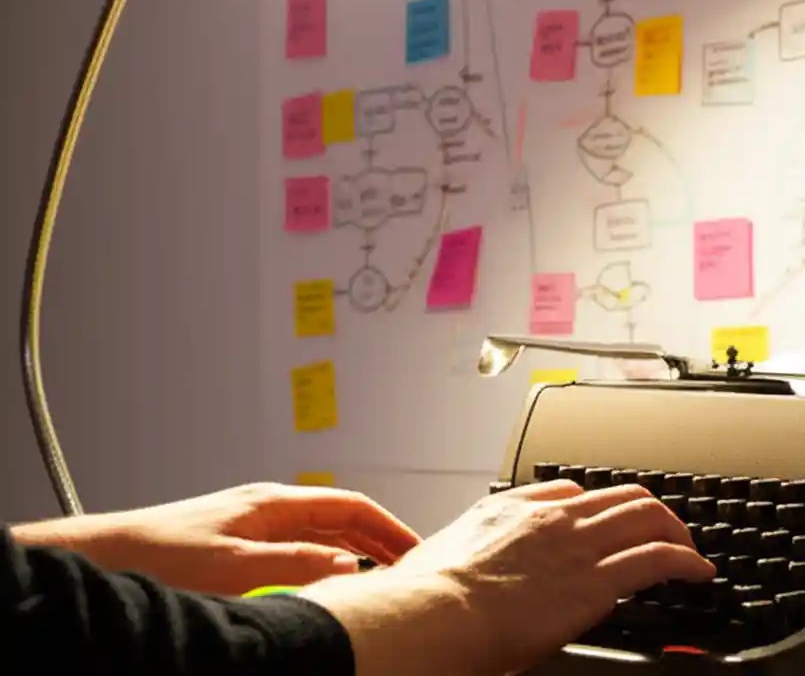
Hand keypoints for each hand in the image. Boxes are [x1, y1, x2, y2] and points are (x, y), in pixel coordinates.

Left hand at [12, 483, 419, 594]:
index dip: (389, 526)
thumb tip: (350, 565)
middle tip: (412, 564)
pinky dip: (328, 559)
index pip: (351, 506)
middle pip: (342, 517)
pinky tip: (332, 580)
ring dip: (356, 549)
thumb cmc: (159, 556)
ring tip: (383, 573)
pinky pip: (301, 546)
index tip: (418, 548)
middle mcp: (269, 506)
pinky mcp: (241, 542)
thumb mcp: (235, 567)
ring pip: (322, 532)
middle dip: (380, 538)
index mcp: (275, 502)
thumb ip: (296, 564)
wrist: (107, 555)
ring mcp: (255, 523)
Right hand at [299, 480, 714, 675]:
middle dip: (651, 512)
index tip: (609, 522)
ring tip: (690, 551)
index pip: (571, 492)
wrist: (437, 615)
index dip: (599, 507)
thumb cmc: (426, 598)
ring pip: (647, 517)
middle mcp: (551, 518)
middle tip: (665, 531)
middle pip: (620, 495)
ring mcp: (577, 545)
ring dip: (676, 532)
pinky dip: (687, 561)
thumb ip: (464, 553)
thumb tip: (454, 567)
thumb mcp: (438, 556)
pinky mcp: (596, 582)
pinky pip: (658, 558)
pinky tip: (698, 572)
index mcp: (511, 509)